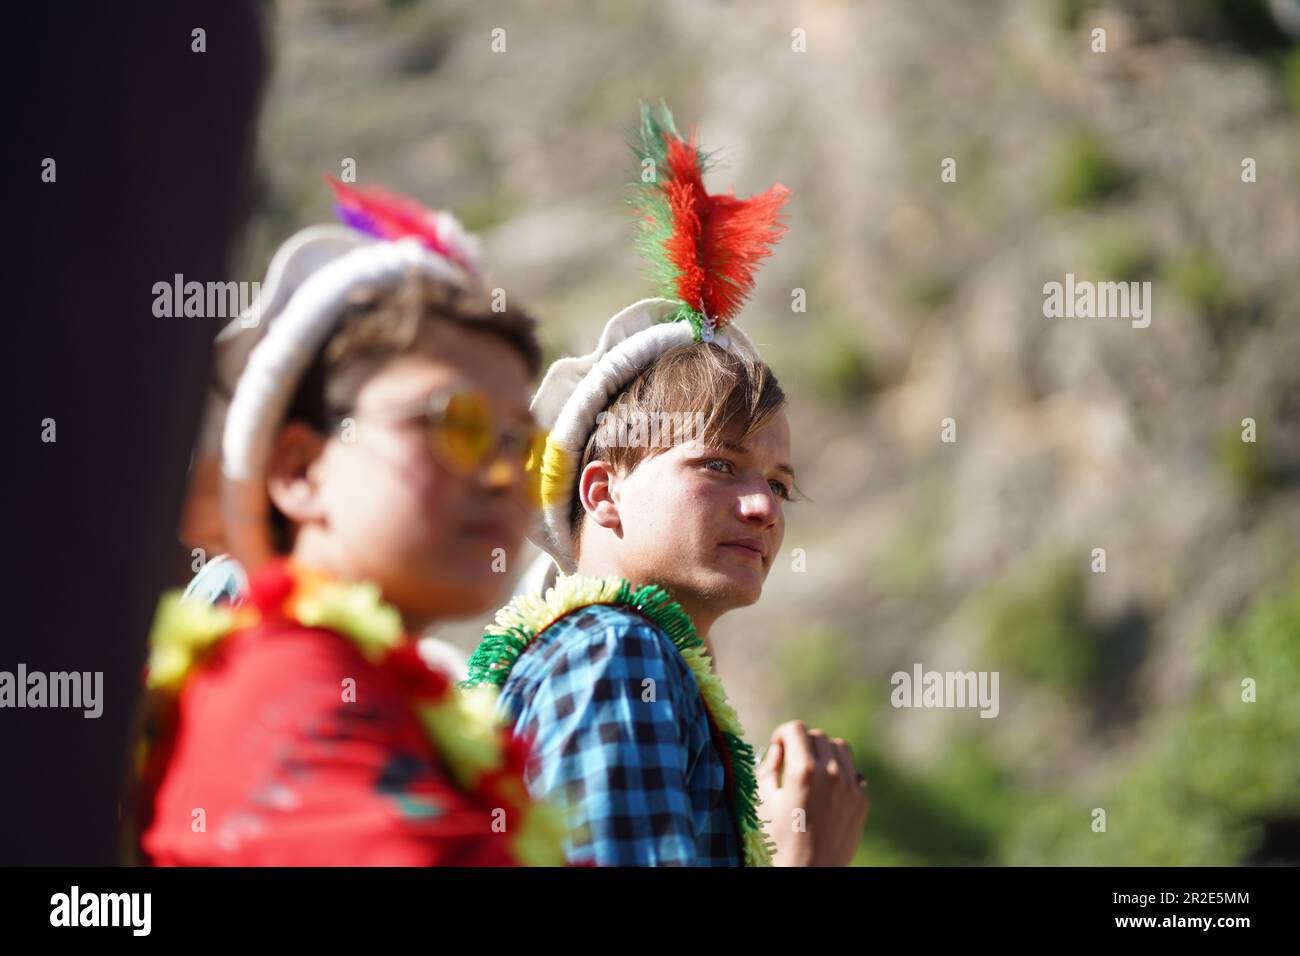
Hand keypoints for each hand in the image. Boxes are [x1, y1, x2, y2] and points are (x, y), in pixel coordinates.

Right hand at [755, 720, 868, 865]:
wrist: (808, 873)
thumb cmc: (777, 839)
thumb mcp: (763, 800)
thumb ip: (769, 765)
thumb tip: (780, 746)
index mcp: (802, 771)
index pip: (796, 728)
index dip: (783, 733)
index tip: (779, 746)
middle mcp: (830, 774)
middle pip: (818, 736)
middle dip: (802, 743)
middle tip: (792, 763)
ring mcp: (850, 787)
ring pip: (840, 748)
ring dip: (825, 753)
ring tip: (813, 771)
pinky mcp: (862, 801)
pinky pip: (853, 772)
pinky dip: (840, 773)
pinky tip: (827, 791)